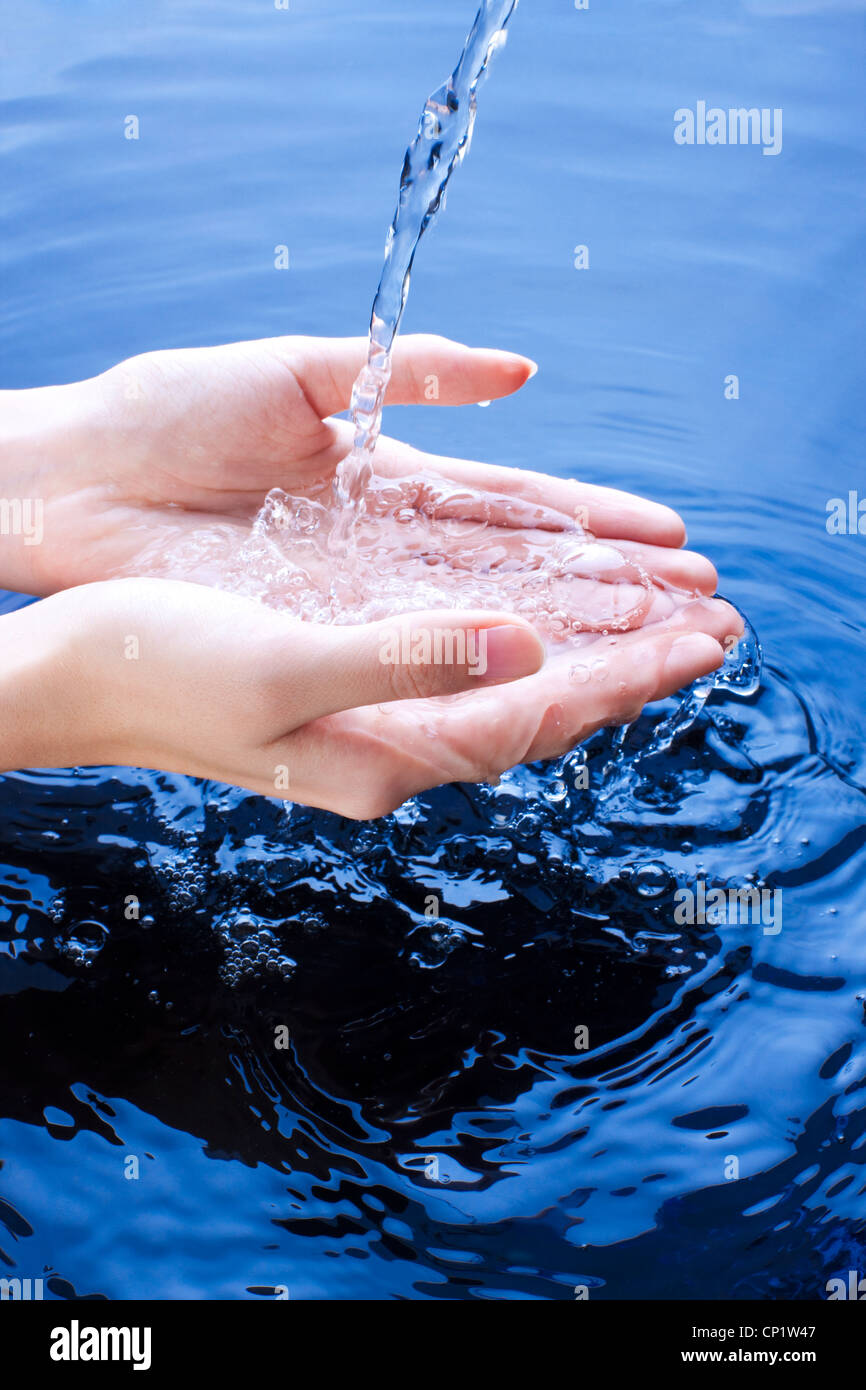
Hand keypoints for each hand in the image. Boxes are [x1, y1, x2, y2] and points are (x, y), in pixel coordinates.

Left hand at [0, 335, 714, 613]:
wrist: (78, 479)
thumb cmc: (171, 411)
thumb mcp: (298, 371)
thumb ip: (411, 372)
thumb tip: (525, 373)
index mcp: (392, 476)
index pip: (519, 506)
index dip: (598, 523)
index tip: (672, 540)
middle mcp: (388, 551)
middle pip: (524, 576)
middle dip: (616, 595)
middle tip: (706, 611)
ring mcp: (359, 603)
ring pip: (490, 628)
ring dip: (578, 643)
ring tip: (663, 654)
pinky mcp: (320, 643)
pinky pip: (426, 663)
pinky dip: (495, 674)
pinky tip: (560, 686)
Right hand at [0, 578, 738, 817]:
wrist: (71, 676)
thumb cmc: (158, 667)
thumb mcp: (284, 660)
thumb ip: (407, 656)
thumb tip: (528, 646)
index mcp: (382, 756)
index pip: (535, 719)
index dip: (626, 678)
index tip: (703, 641)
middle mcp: (389, 750)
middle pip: (540, 711)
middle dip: (630, 670)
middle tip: (716, 628)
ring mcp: (369, 725)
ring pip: (508, 689)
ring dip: (588, 653)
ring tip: (657, 620)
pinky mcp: (349, 691)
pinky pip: (462, 670)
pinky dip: (522, 640)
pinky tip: (546, 620)